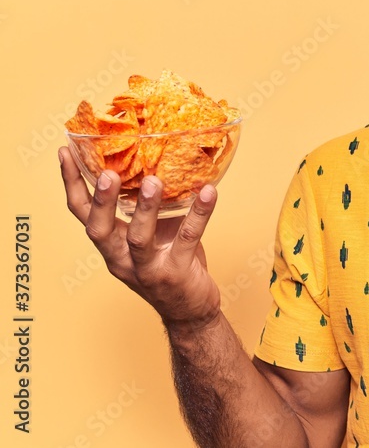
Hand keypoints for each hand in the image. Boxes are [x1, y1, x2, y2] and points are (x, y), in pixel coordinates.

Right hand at [59, 146, 221, 330]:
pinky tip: (208, 192)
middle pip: (99, 230)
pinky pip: (188, 239)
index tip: (66, 152)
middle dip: (101, 202)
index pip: (81, 214)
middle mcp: (121, 259)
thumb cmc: (170, 264)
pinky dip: (199, 214)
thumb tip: (155, 158)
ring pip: (139, 239)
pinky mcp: (177, 273)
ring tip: (153, 182)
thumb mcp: (152, 234)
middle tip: (106, 173)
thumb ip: (147, 205)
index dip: (71, 184)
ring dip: (145, 209)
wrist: (190, 310)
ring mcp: (148, 269)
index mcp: (110, 245)